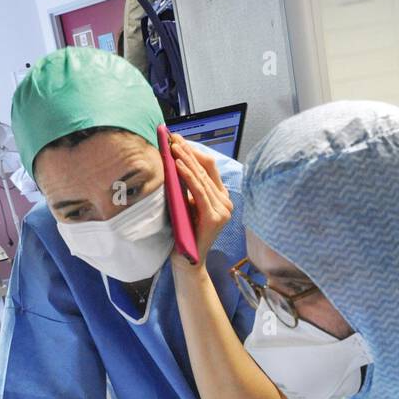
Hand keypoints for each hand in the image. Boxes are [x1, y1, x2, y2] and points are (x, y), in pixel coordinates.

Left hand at [168, 134, 232, 267]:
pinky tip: (178, 165)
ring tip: (173, 147)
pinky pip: (199, 191)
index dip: (194, 151)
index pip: (209, 167)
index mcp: (221, 198)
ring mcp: (222, 210)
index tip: (177, 139)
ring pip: (202, 178)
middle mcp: (225, 203)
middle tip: (172, 137)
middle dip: (188, 151)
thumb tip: (177, 157)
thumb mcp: (186, 203)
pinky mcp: (215, 218)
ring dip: (186, 160)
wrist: (186, 260)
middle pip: (207, 169)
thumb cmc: (183, 232)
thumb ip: (188, 185)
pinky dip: (188, 176)